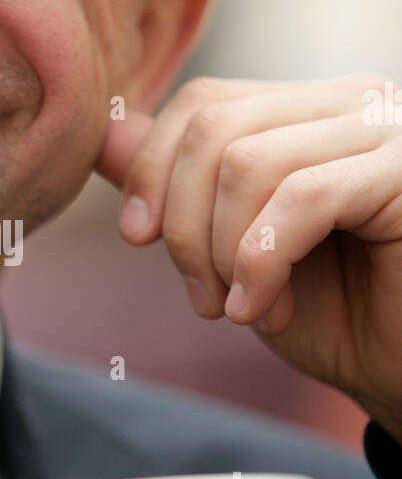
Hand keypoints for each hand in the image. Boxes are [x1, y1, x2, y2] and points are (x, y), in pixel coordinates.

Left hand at [97, 73, 401, 445]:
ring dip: (223, 253)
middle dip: (185, 224)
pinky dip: (262, 263)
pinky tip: (263, 311)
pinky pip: (303, 198)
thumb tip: (106, 132)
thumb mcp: (230, 245)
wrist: (400, 376)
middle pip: (215, 129)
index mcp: (308, 109)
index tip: (140, 240)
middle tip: (201, 297)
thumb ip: (176, 187)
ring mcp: (386, 131)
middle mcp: (352, 102)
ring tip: (239, 309)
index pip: (204, 103)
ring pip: (249, 163)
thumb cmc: (328, 315)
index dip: (152, 170)